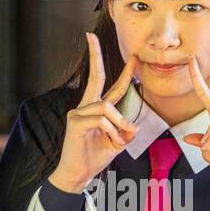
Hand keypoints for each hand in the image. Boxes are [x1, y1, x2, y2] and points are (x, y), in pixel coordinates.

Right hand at [48, 32, 137, 193]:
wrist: (77, 175)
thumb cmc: (94, 158)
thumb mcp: (117, 142)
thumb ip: (126, 131)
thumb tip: (134, 126)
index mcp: (95, 109)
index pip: (109, 85)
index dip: (123, 72)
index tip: (132, 57)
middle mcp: (85, 106)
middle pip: (95, 76)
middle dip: (95, 55)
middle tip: (91, 35)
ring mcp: (78, 113)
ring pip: (108, 107)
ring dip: (119, 124)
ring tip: (119, 140)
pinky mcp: (75, 122)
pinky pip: (101, 119)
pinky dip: (112, 131)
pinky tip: (111, 142)